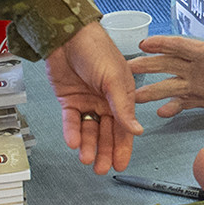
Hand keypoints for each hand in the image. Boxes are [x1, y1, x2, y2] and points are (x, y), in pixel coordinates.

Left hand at [47, 20, 143, 172]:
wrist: (67, 35)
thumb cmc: (96, 48)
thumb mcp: (114, 79)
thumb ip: (123, 107)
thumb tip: (137, 130)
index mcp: (122, 95)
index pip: (125, 127)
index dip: (123, 147)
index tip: (121, 165)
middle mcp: (105, 101)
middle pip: (107, 133)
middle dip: (105, 151)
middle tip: (102, 169)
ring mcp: (87, 101)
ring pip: (89, 130)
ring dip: (88, 145)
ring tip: (86, 159)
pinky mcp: (68, 99)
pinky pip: (71, 121)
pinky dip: (72, 132)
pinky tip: (73, 143)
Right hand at [130, 34, 203, 116]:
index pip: (179, 46)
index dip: (162, 44)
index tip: (143, 44)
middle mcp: (198, 67)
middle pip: (167, 65)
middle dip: (147, 66)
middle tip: (126, 69)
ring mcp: (199, 83)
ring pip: (170, 86)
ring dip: (153, 91)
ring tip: (134, 98)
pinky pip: (184, 102)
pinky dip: (172, 107)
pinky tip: (161, 113)